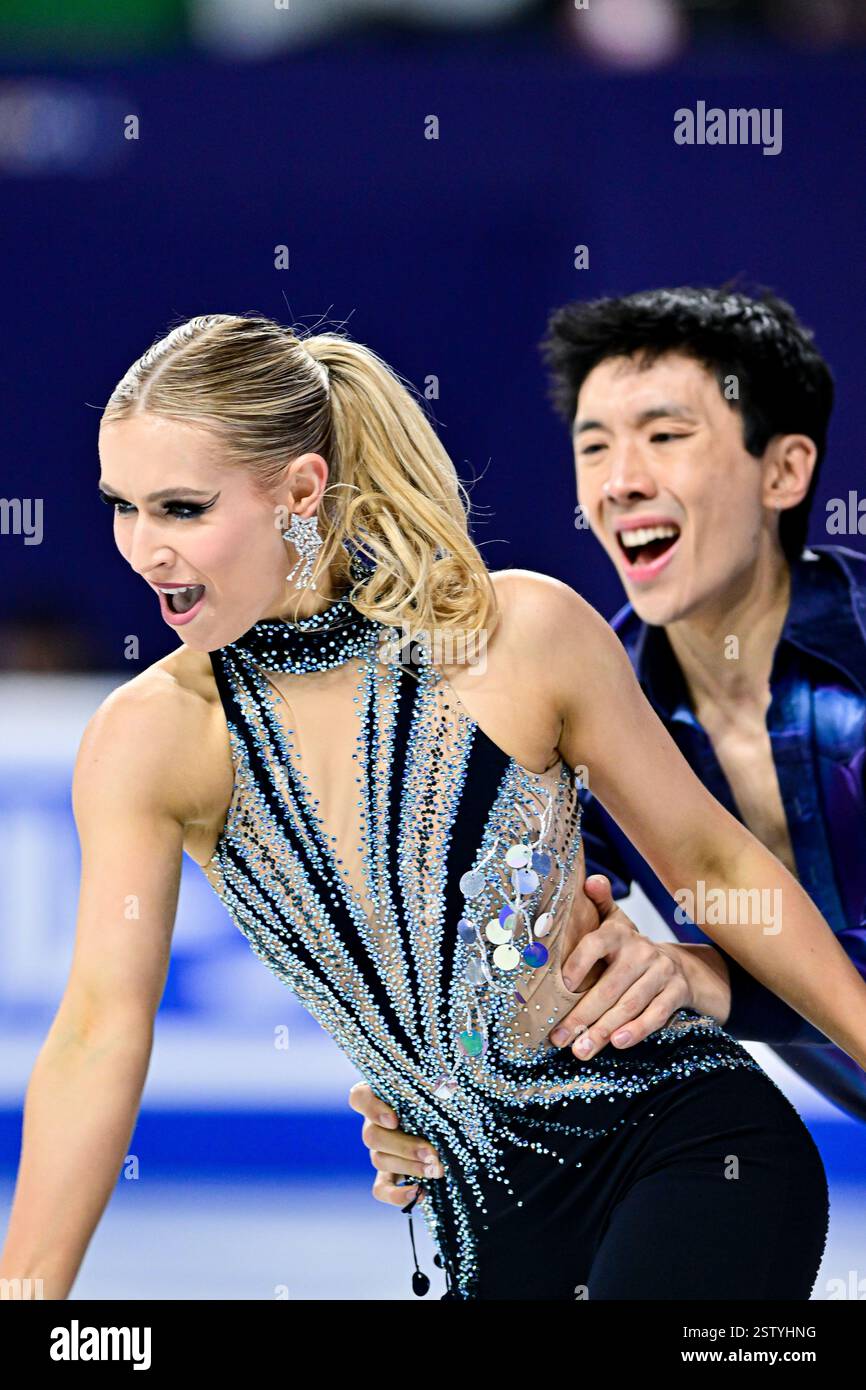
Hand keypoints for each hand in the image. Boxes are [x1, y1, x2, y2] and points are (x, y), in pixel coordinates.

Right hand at [347, 1082, 443, 1207]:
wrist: (450, 1121)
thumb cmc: (444, 1095)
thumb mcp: (441, 1086)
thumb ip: (442, 1084)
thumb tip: (457, 1083)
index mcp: (380, 1096)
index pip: (359, 1097)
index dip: (372, 1109)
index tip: (395, 1120)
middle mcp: (374, 1123)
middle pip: (371, 1136)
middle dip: (404, 1147)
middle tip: (431, 1152)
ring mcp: (379, 1150)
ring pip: (379, 1160)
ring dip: (410, 1167)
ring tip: (436, 1169)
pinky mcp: (388, 1174)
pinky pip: (381, 1189)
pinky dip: (397, 1195)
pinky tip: (419, 1193)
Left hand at [551, 874, 692, 1058]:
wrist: (678, 966)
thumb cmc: (630, 950)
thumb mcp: (615, 923)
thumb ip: (598, 904)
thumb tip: (590, 880)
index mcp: (620, 934)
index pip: (597, 943)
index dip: (579, 961)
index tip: (560, 983)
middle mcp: (642, 951)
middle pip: (610, 986)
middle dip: (582, 1015)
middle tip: (559, 1038)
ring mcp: (662, 973)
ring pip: (629, 1004)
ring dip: (603, 1030)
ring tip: (581, 1050)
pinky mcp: (676, 994)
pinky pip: (656, 1015)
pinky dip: (636, 1030)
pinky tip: (617, 1044)